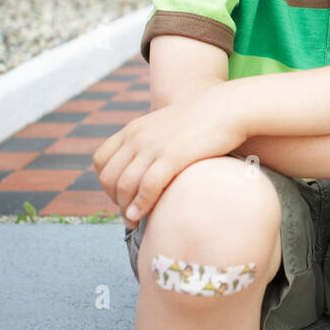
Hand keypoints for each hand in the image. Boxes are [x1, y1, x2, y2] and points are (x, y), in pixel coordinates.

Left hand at [92, 83, 245, 224]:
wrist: (228, 107)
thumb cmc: (203, 122)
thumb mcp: (167, 127)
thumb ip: (152, 143)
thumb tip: (148, 167)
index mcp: (133, 129)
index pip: (101, 160)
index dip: (105, 183)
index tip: (120, 196)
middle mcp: (137, 137)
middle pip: (109, 176)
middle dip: (114, 200)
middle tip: (127, 215)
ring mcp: (153, 146)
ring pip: (124, 184)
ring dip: (125, 208)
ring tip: (133, 222)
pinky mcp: (172, 156)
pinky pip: (147, 185)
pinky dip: (140, 204)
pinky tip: (141, 216)